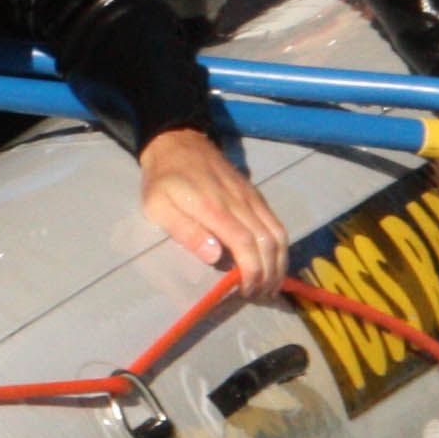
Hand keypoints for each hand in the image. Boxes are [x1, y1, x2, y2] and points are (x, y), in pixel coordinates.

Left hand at [137, 127, 286, 288]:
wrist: (177, 142)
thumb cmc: (163, 180)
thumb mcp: (158, 207)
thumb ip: (186, 231)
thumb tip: (216, 256)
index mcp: (214, 208)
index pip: (246, 245)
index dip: (252, 272)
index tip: (247, 291)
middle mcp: (239, 202)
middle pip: (268, 243)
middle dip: (269, 273)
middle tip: (259, 294)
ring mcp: (251, 197)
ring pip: (278, 233)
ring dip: (280, 262)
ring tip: (271, 285)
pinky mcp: (255, 194)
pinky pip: (276, 222)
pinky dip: (280, 245)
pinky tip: (274, 262)